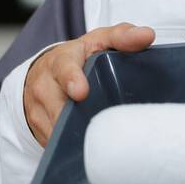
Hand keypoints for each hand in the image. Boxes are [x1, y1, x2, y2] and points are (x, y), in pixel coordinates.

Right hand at [23, 23, 155, 146]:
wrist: (44, 73)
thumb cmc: (78, 58)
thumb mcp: (98, 41)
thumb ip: (122, 36)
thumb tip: (146, 35)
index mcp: (62, 60)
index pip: (64, 68)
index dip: (72, 79)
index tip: (81, 91)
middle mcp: (45, 84)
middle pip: (58, 107)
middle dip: (74, 118)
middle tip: (93, 128)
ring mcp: (38, 109)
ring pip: (57, 130)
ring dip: (77, 136)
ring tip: (98, 140)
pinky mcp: (38, 130)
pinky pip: (56, 144)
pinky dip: (72, 148)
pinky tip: (88, 148)